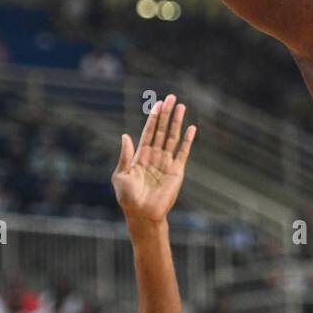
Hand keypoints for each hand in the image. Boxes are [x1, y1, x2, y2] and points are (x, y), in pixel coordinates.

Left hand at [112, 95, 195, 227]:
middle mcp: (155, 156)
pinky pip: (183, 153)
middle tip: (171, 98)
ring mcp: (166, 163)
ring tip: (181, 106)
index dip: (153, 118)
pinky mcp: (177, 171)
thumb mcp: (121, 175)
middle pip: (162, 130)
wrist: (142, 214)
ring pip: (173, 138)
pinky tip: (191, 128)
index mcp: (140, 156)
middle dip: (166, 114)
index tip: (157, 104)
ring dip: (177, 122)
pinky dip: (187, 140)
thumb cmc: (128, 197)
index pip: (148, 132)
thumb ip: (125, 155)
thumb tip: (125, 135)